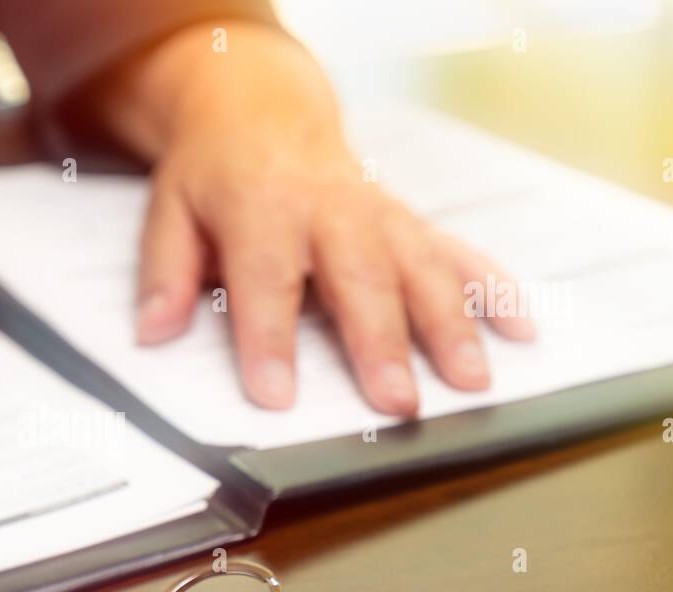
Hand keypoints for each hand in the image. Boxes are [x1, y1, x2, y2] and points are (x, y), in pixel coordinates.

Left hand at [96, 22, 534, 413]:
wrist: (258, 108)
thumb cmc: (214, 170)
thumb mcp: (169, 210)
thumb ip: (164, 273)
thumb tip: (153, 331)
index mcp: (261, 205)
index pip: (265, 277)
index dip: (270, 338)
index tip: (276, 395)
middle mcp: (328, 207)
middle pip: (360, 277)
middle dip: (381, 342)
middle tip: (396, 402)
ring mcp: (376, 212)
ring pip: (421, 266)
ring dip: (450, 325)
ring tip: (470, 380)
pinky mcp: (404, 219)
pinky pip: (456, 250)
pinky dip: (492, 288)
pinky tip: (519, 327)